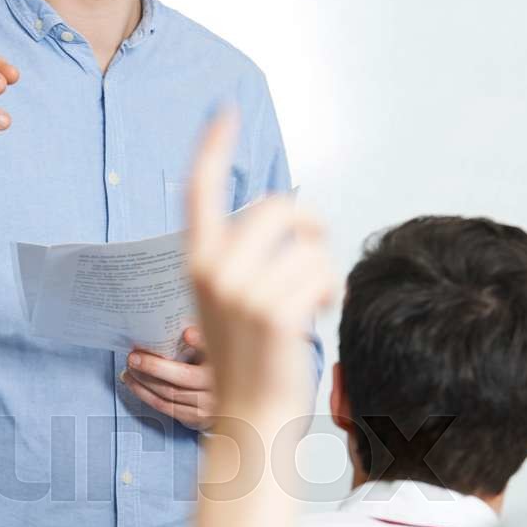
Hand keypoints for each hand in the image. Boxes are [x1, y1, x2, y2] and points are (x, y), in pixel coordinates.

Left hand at [121, 325, 214, 429]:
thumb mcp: (218, 353)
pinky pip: (166, 408)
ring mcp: (206, 408)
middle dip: (153, 367)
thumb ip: (205, 341)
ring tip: (129, 371)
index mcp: (223, 369)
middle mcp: (217, 390)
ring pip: (169, 395)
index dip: (198, 343)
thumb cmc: (221, 371)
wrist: (234, 402)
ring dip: (144, 383)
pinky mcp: (195, 419)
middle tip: (133, 357)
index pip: (209, 356)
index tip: (182, 335)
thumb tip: (187, 332)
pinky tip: (136, 386)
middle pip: (181, 379)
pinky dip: (147, 396)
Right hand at [187, 111, 334, 421]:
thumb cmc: (250, 359)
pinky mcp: (274, 310)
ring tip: (311, 300)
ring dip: (322, 269)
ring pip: (308, 244)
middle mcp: (213, 269)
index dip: (213, 148)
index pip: (200, 191)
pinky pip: (322, 273)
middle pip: (279, 206)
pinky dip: (329, 292)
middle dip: (310, 224)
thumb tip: (289, 215)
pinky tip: (316, 315)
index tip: (225, 113)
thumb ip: (245, 257)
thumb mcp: (231, 299)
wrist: (251, 413)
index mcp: (197, 261)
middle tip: (316, 250)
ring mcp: (242, 290)